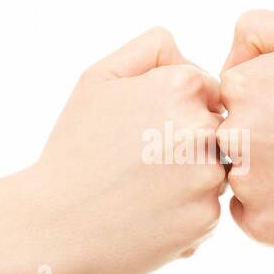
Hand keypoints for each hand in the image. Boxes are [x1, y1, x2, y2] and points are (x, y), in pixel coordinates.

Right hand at [24, 27, 225, 273]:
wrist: (55, 223)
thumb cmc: (76, 148)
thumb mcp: (98, 79)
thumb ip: (150, 50)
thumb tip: (189, 54)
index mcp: (181, 86)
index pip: (208, 90)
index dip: (177, 108)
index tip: (145, 128)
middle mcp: (203, 128)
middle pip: (218, 129)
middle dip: (188, 142)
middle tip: (141, 162)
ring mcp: (208, 176)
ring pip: (218, 169)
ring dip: (190, 178)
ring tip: (142, 189)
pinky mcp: (207, 218)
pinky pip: (209, 208)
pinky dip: (184, 212)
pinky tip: (147, 214)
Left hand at [218, 10, 273, 250]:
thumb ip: (257, 30)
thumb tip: (222, 66)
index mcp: (242, 88)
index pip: (228, 98)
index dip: (265, 103)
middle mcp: (235, 137)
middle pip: (227, 140)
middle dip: (260, 140)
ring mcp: (248, 187)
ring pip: (236, 179)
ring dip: (265, 175)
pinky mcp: (264, 229)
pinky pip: (249, 216)